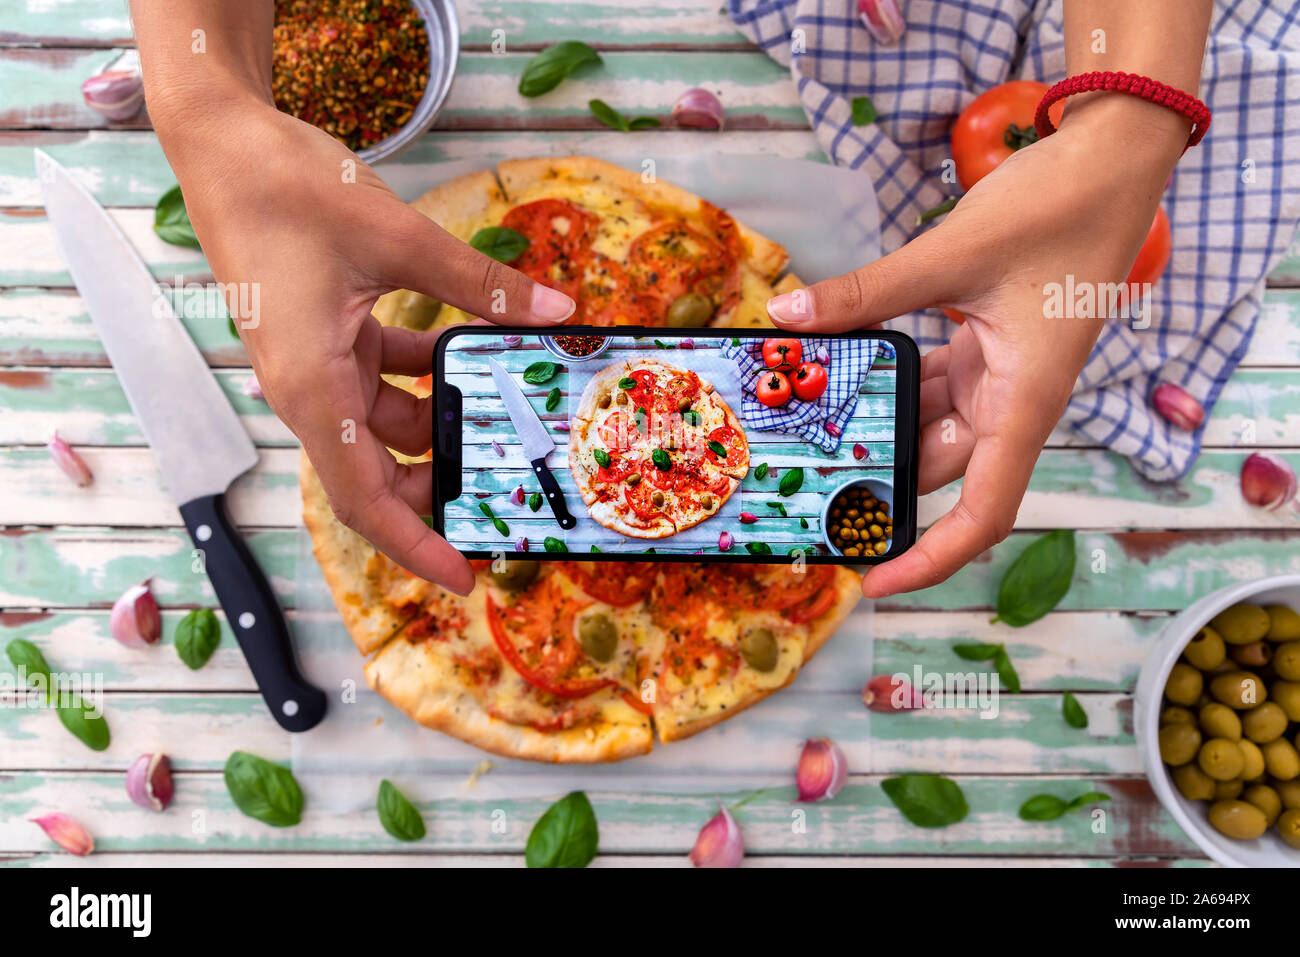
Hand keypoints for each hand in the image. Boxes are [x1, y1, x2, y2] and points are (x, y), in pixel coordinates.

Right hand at [160, 99, 574, 594]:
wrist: (221, 142)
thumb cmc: (287, 189)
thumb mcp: (400, 238)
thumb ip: (483, 285)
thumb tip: (558, 314)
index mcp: (312, 387)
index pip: (364, 499)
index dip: (414, 545)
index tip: (463, 574)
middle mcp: (307, 389)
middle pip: (377, 471)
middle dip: (438, 487)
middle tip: (504, 496)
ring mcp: (312, 364)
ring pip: (383, 422)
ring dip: (439, 424)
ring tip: (505, 421)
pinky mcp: (320, 336)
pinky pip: (378, 377)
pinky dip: (421, 374)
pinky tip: (467, 354)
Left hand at [766, 96, 1184, 598]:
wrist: (1113, 158)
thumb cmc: (1062, 208)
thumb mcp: (955, 252)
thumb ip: (869, 291)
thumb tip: (789, 313)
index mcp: (1024, 403)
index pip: (982, 512)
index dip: (931, 558)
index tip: (875, 580)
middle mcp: (1012, 402)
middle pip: (941, 471)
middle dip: (879, 485)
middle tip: (804, 496)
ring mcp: (997, 376)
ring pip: (928, 426)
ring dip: (875, 429)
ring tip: (801, 437)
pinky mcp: (984, 346)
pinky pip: (928, 383)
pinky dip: (887, 382)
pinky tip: (834, 374)